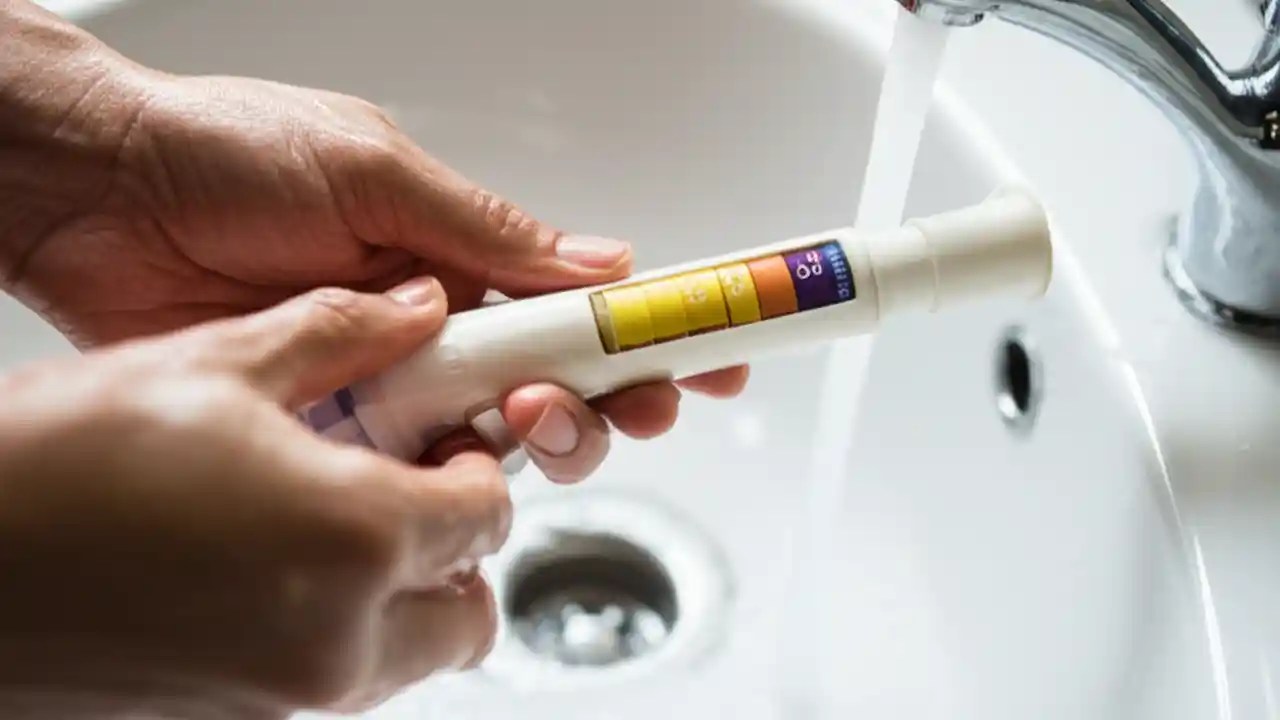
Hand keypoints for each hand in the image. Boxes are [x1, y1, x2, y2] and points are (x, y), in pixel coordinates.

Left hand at [0, 4, 747, 480]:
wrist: (97, 191)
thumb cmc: (227, 152)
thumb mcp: (376, 169)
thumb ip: (489, 234)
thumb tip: (598, 267)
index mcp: (466, 253)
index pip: (589, 300)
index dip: (663, 328)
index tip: (725, 347)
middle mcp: (440, 323)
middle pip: (564, 384)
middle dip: (614, 402)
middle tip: (624, 401)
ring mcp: (391, 380)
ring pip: (497, 435)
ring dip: (539, 434)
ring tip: (520, 414)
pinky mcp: (334, 426)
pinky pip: (411, 468)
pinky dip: (446, 475)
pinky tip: (454, 467)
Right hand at [0, 281, 522, 718]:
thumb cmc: (47, 470)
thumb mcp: (210, 364)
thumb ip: (339, 333)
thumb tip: (412, 309)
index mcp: (352, 540)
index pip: (488, 517)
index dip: (480, 467)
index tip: (448, 440)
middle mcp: (333, 638)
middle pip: (466, 613)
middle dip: (457, 547)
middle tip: (413, 483)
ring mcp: (281, 694)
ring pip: (406, 653)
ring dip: (403, 591)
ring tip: (337, 514)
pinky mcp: (233, 719)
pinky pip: (331, 674)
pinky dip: (336, 624)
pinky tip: (272, 556)